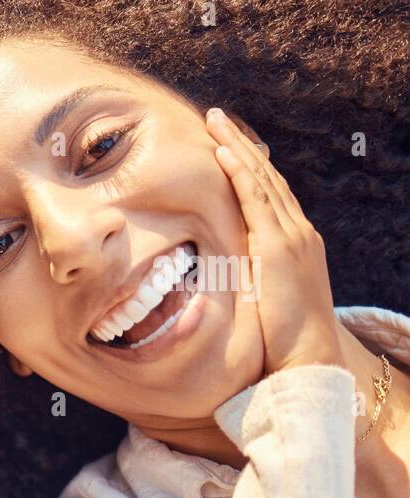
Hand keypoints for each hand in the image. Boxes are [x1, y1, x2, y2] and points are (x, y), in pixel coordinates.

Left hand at [206, 108, 341, 372]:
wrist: (306, 356)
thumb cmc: (282, 338)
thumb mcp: (265, 297)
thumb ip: (250, 275)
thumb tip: (223, 271)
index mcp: (295, 242)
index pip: (270, 193)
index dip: (249, 165)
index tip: (229, 144)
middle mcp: (297, 231)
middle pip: (265, 176)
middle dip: (240, 144)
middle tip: (216, 118)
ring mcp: (289, 235)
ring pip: (259, 179)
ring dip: (235, 147)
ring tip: (213, 121)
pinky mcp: (276, 246)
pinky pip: (255, 200)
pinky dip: (239, 173)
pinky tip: (223, 152)